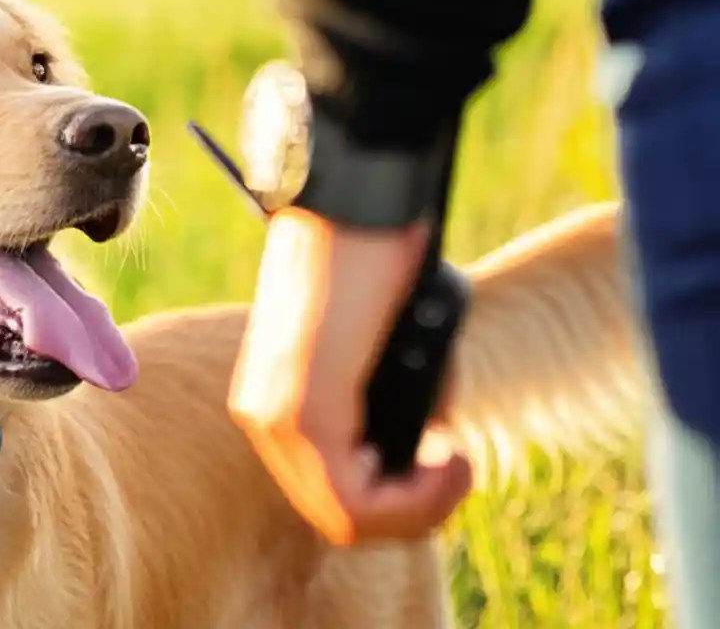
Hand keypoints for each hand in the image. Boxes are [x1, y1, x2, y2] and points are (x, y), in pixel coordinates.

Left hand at [228, 207, 471, 544]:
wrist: (354, 201)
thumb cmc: (372, 253)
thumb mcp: (376, 338)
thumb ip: (383, 393)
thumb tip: (423, 437)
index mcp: (274, 396)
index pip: (327, 487)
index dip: (397, 494)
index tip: (442, 456)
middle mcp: (262, 413)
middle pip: (337, 512)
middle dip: (415, 506)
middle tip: (457, 465)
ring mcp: (276, 417)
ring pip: (347, 517)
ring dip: (421, 506)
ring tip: (457, 463)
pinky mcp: (302, 412)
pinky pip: (354, 503)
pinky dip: (417, 499)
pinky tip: (450, 461)